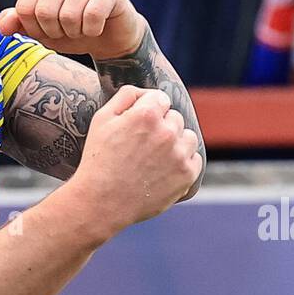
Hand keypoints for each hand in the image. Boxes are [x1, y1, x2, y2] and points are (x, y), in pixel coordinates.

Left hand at [0, 0, 144, 58]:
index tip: (47, 31)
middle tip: (66, 31)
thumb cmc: (72, 29)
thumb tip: (3, 25)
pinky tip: (97, 27)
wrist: (110, 37)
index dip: (34, 29)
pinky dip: (92, 30)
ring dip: (75, 32)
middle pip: (44, 12)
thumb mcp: (42, 30)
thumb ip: (19, 24)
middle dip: (54, 32)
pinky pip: (92, 16)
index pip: (24, 8)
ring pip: (69, 15)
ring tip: (81, 29)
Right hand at [67, 86, 201, 234]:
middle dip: (162, 125)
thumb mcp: (102, 119)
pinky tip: (166, 168)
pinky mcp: (186, 176)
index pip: (160, 98)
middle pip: (175, 117)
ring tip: (157, 155)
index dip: (149, 109)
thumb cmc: (98, 159)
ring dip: (177, 142)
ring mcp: (179, 155)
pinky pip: (195, 159)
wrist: (102, 201)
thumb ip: (125, 96)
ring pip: (188, 137)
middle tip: (144, 143)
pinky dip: (184, 162)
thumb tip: (144, 92)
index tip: (140, 122)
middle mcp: (167, 132)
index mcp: (146, 114)